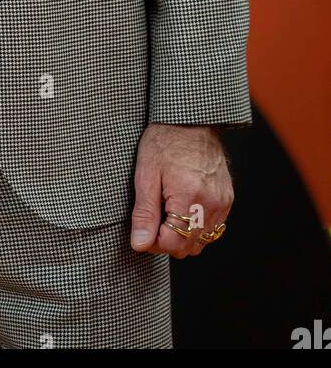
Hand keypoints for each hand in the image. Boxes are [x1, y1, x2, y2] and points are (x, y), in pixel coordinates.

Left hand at [130, 124, 232, 257]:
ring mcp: (222, 202)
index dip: (153, 242)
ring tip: (167, 212)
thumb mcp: (146, 174)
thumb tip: (140, 244)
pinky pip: (213, 228)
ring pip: (202, 242)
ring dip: (183, 236)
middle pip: (189, 248)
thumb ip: (144, 213)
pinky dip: (196, 227)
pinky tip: (183, 208)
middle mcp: (211, 203)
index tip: (143, 228)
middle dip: (167, 241)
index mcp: (189, 196)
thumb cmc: (164, 140)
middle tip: (152, 220)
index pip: (173, 244)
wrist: (190, 119)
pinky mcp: (227, 199)